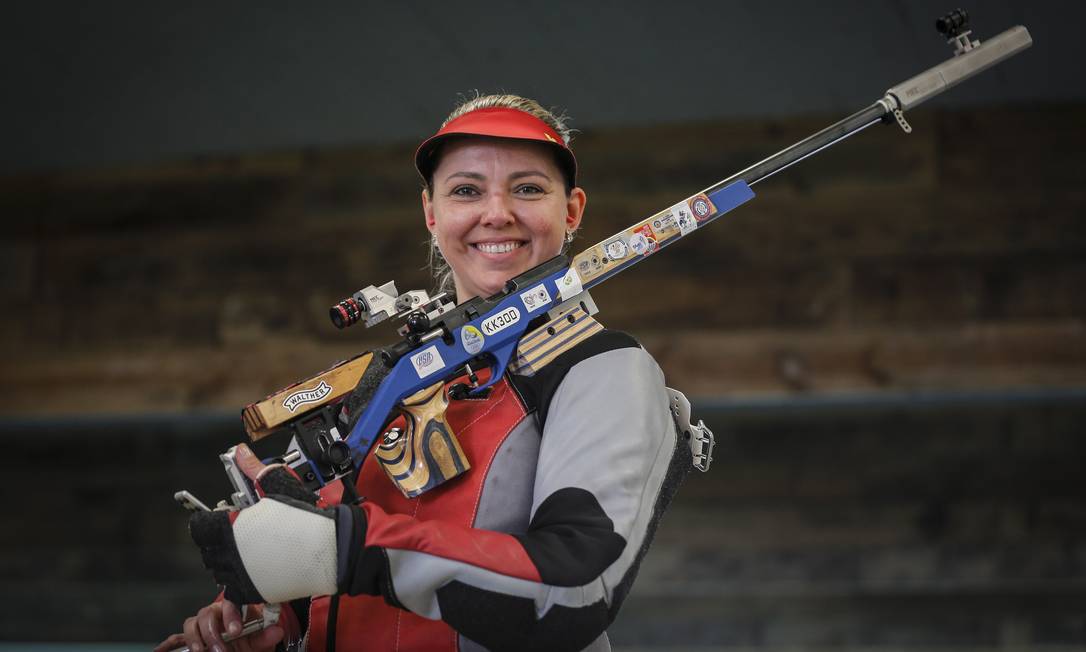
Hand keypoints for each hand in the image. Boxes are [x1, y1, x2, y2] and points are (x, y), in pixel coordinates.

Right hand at [153, 601, 282, 651]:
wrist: (240, 641)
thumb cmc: (249, 636)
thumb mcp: (259, 639)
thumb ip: (265, 636)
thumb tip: (277, 630)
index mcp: (232, 608)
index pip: (229, 603)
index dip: (231, 616)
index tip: (236, 631)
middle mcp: (214, 613)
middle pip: (206, 615)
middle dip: (212, 634)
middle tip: (220, 649)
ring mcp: (200, 625)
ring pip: (191, 624)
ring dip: (195, 638)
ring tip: (200, 650)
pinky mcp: (189, 638)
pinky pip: (176, 638)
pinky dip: (168, 645)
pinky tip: (161, 650)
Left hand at [189, 445, 338, 603]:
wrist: (331, 548)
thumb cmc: (306, 519)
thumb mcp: (278, 486)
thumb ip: (254, 470)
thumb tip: (240, 453)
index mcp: (230, 527)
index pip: (199, 527)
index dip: (206, 521)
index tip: (216, 518)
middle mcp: (230, 554)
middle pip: (207, 549)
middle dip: (217, 540)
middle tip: (235, 533)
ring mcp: (241, 576)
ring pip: (219, 570)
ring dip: (226, 560)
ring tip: (246, 550)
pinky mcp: (254, 592)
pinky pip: (234, 589)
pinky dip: (239, 580)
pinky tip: (254, 567)